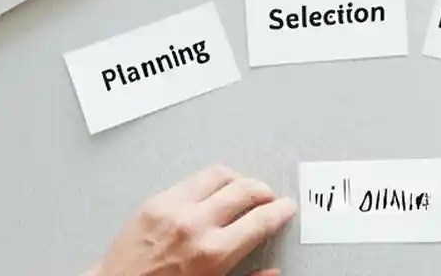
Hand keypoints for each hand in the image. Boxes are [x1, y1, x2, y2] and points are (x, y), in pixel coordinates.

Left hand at [89, 164, 296, 275]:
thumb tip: (273, 272)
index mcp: (213, 253)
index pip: (260, 220)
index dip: (280, 211)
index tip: (286, 208)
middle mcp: (194, 225)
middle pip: (245, 189)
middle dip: (264, 191)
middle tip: (268, 198)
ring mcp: (172, 208)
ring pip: (219, 175)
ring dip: (237, 180)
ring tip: (242, 190)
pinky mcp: (154, 201)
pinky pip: (191, 180)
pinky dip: (208, 183)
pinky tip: (211, 194)